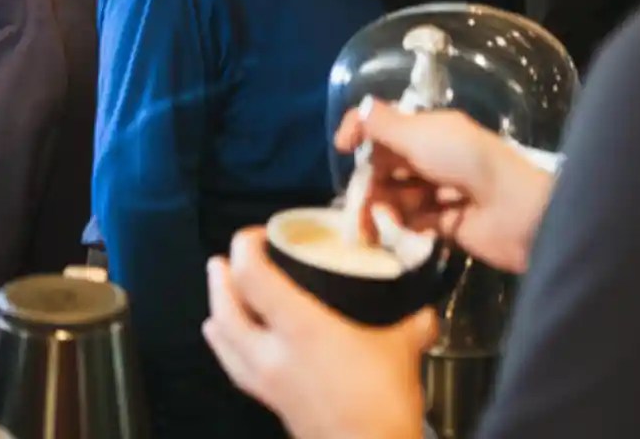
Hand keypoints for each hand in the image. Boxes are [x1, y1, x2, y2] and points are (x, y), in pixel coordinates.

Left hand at [203, 229, 433, 438]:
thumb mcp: (404, 345)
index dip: (246, 247)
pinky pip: (235, 368)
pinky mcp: (270, 404)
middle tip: (223, 261)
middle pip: (224, 309)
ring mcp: (265, 382)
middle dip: (219, 280)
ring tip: (220, 298)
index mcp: (298, 326)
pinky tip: (234, 345)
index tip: (257, 235)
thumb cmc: (383, 398)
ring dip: (217, 313)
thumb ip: (412, 318)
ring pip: (222, 341)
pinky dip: (227, 347)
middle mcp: (271, 352)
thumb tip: (423, 308)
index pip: (252, 276)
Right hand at [335, 101, 553, 272]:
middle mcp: (435, 158)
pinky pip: (414, 223)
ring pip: (398, 196)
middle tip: (357, 203)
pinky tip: (394, 234)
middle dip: (368, 182)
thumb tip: (359, 108)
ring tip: (375, 226)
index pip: (389, 128)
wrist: (516, 211)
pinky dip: (401, 228)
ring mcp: (441, 192)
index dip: (363, 134)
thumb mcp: (422, 135)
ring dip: (382, 208)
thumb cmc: (467, 163)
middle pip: (388, 166)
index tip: (341, 148)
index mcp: (432, 131)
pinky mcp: (447, 224)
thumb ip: (385, 124)